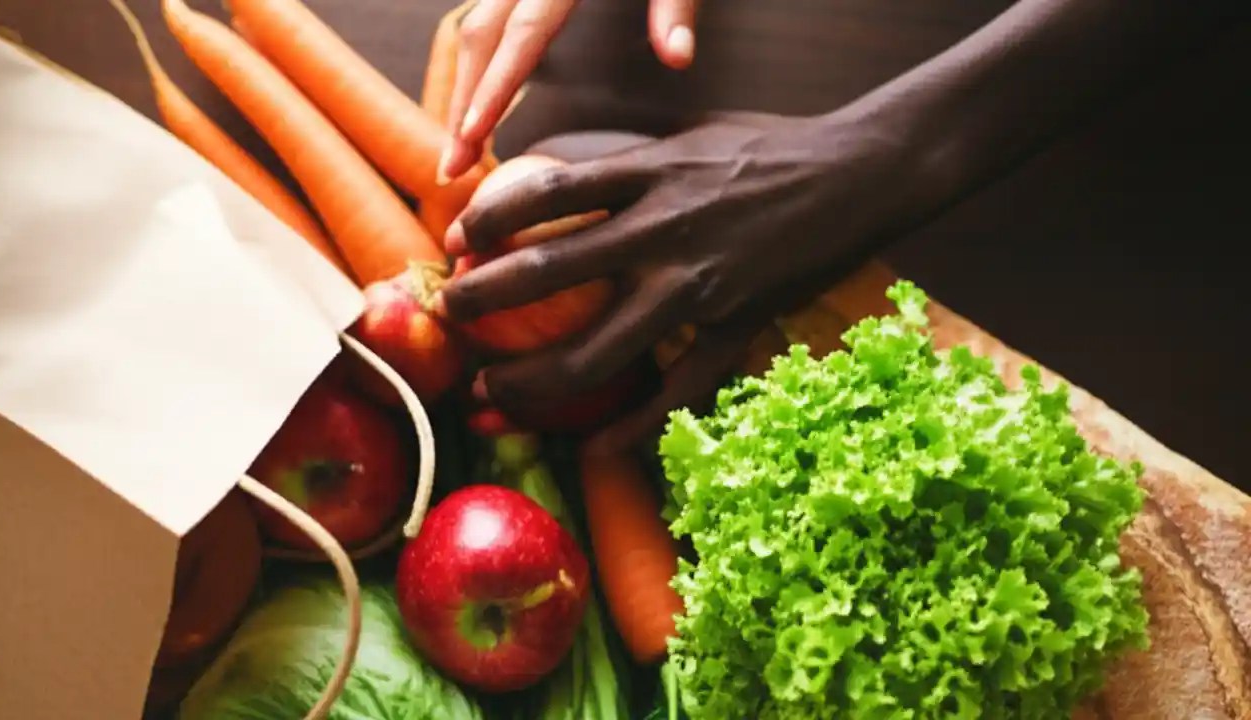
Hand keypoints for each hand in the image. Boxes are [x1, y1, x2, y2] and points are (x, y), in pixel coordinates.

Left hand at [436, 112, 914, 451]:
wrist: (861, 174)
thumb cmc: (771, 149)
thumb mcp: (686, 138)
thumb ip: (622, 165)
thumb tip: (551, 183)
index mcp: (649, 173)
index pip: (545, 193)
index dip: (489, 220)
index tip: (457, 243)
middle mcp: (665, 229)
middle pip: (549, 273)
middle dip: (483, 304)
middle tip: (452, 323)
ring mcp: (700, 286)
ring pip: (596, 350)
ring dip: (530, 379)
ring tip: (490, 394)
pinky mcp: (736, 327)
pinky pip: (675, 390)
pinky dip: (630, 429)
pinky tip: (593, 450)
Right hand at [437, 0, 700, 182]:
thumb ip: (675, 2)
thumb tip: (677, 59)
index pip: (523, 36)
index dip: (492, 91)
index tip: (469, 141)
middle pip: (479, 33)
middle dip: (461, 102)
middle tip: (451, 168)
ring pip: (474, 19)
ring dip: (463, 80)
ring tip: (459, 137)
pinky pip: (489, 4)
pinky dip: (479, 50)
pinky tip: (475, 84)